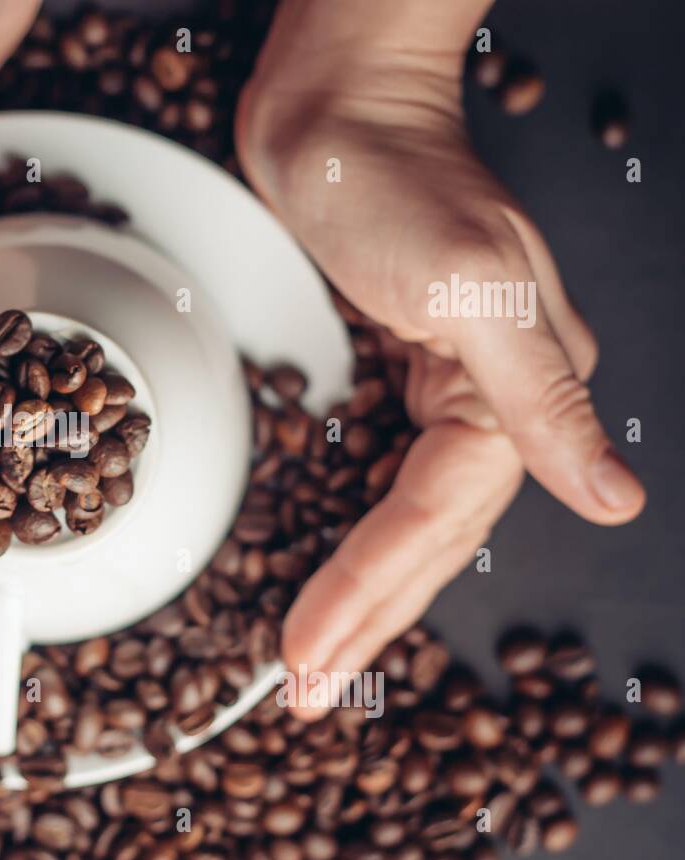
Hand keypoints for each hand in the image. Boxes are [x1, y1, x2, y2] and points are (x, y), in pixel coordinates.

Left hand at [235, 0, 644, 713]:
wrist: (336, 108)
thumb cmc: (391, 174)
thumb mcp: (468, 287)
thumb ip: (539, 400)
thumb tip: (611, 498)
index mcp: (515, 390)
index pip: (435, 522)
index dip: (372, 595)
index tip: (308, 658)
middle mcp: (491, 399)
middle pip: (424, 537)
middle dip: (366, 617)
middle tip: (306, 693)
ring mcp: (448, 387)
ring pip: (403, 518)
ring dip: (361, 590)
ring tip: (316, 657)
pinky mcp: (403, 370)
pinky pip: (385, 477)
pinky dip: (358, 530)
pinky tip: (340, 566)